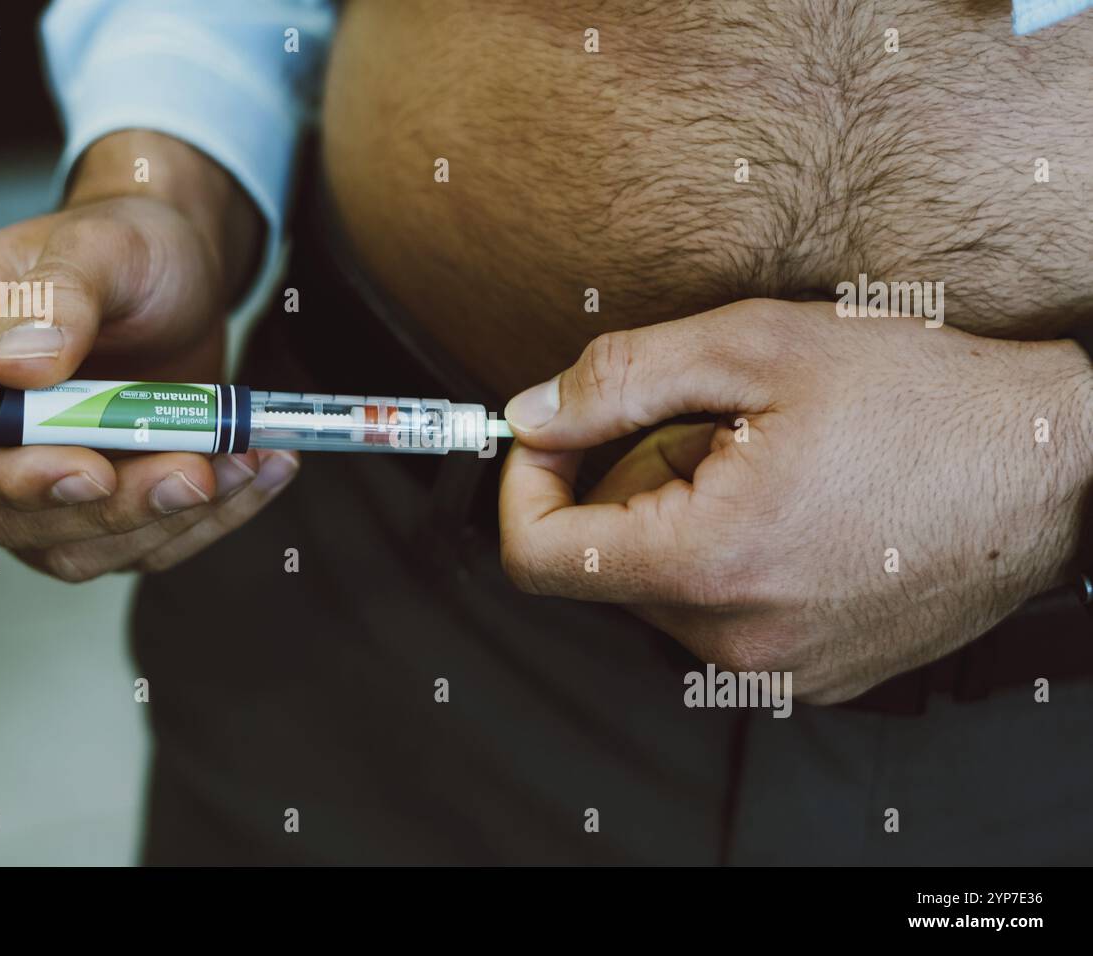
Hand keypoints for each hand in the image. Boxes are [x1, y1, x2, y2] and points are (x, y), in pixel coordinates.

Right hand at [0, 131, 298, 580]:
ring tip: (241, 463)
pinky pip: (146, 542)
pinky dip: (208, 518)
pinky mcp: (101, 507)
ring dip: (169, 518)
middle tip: (194, 471)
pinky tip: (256, 473)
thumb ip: (57, 298)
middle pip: (14, 513)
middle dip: (114, 505)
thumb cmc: (120, 245)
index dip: (8, 473)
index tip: (89, 471)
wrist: (177, 274)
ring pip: (84, 546)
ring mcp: (35, 484)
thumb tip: (20, 368)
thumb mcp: (95, 247)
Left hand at [499, 299, 1092, 702]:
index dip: (527, 486)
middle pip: (607, 568)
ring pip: (665, 592)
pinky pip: (723, 618)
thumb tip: (529, 414)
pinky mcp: (816, 676)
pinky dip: (730, 561)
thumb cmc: (921, 395)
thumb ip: (619, 380)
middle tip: (709, 427)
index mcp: (711, 563)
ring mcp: (780, 668)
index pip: (540, 559)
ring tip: (769, 466)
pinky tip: (798, 512)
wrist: (1055, 461)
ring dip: (684, 522)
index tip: (549, 438)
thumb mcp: (756, 346)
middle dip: (629, 486)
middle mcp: (738, 640)